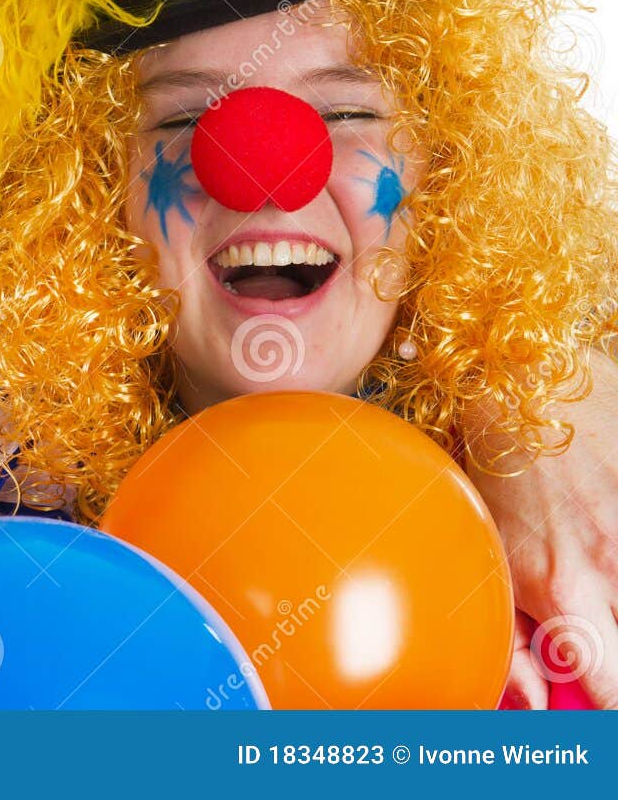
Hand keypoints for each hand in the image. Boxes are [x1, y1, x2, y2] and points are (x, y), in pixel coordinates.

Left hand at [468, 352, 617, 708]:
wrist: (522, 379)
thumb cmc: (491, 468)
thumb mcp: (483, 554)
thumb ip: (507, 635)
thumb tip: (535, 703)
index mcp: (560, 587)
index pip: (611, 691)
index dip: (605, 708)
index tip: (598, 704)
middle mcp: (613, 564)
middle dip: (615, 660)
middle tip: (594, 638)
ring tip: (596, 590)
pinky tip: (606, 550)